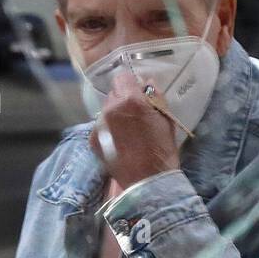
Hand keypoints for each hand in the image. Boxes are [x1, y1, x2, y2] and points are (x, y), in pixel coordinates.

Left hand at [89, 69, 179, 186]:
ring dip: (115, 115)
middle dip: (123, 99)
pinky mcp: (93, 140)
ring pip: (105, 110)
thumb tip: (147, 83)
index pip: (122, 77)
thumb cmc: (162, 148)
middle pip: (113, 93)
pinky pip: (100, 126)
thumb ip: (155, 96)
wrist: (148, 181)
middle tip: (135, 114)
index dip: (131, 84)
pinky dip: (108, 129)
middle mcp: (110, 109)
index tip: (138, 93)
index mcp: (130, 100)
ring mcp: (99, 125)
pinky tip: (120, 141)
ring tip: (127, 131)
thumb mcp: (165, 118)